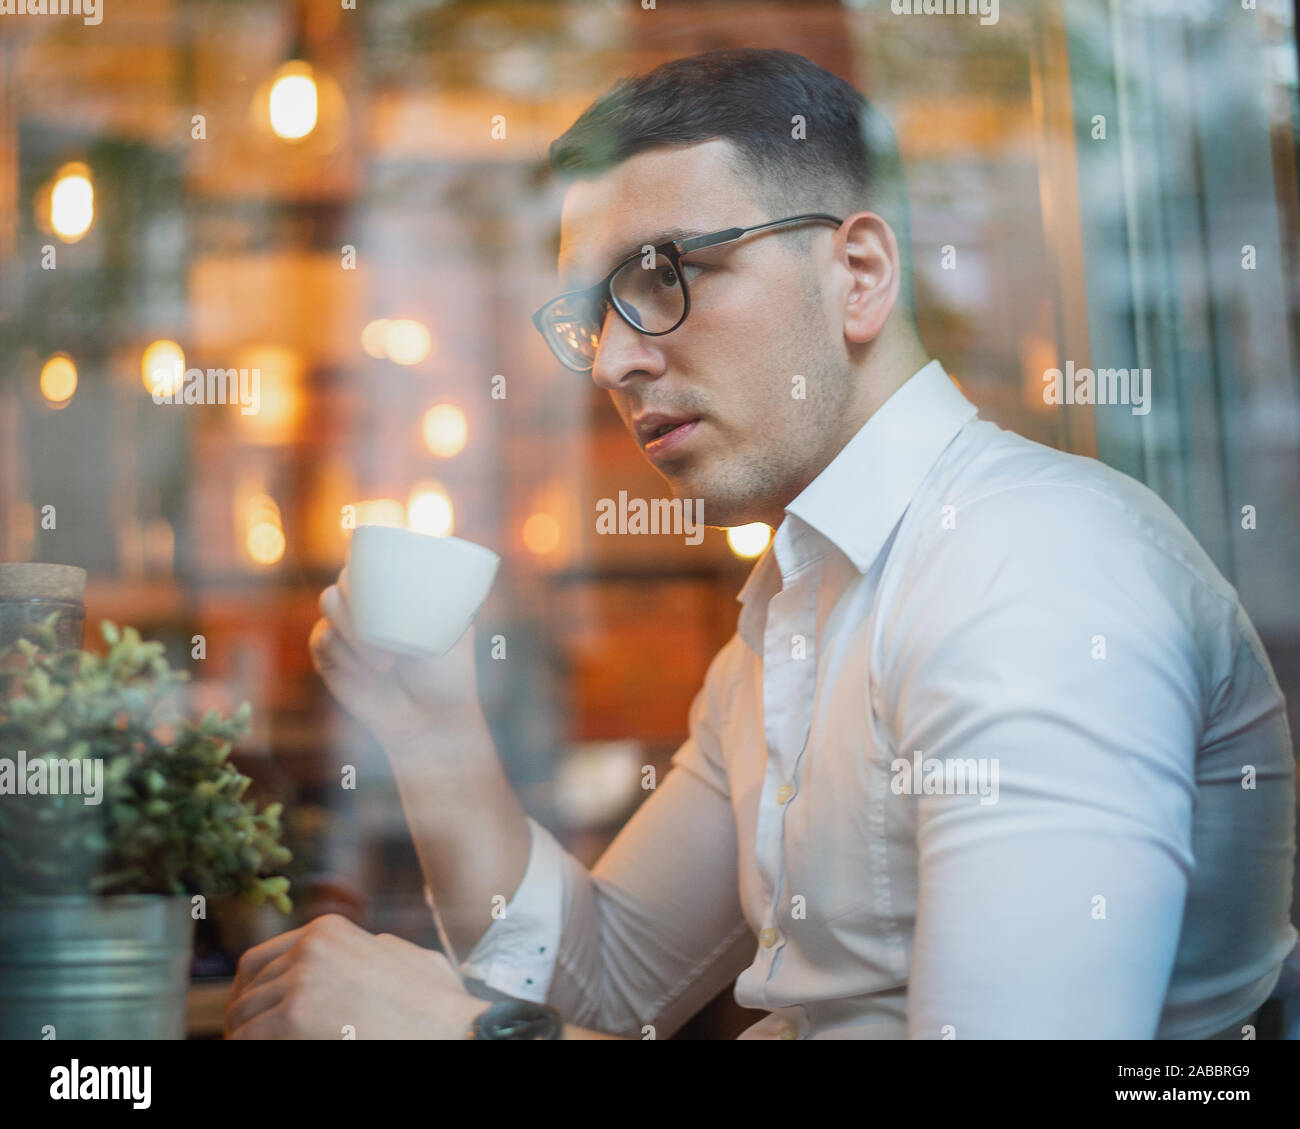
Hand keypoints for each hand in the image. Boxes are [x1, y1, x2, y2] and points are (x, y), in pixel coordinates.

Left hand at [224, 913, 487, 1039]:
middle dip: (244, 1019)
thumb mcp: (410, 959)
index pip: (258, 961)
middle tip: (251, 1041)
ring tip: (263, 1049)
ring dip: (247, 1038)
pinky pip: (247, 1040)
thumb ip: (378, 950)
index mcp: (329, 930)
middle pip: (245, 989)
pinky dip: (249, 1050)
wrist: (451, 1032)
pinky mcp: (294, 1016)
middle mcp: (309, 946)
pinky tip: (274, 1055)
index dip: (248, 994)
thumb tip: (369, 951)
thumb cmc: (439, 1009)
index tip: (249, 1019)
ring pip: (241, 1017)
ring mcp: (300, 979)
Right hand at [309, 565, 480, 753]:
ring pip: (330, 600)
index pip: (377, 552)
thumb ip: (440, 599)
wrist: (428, 721)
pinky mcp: (328, 648)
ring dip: (354, 633)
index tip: (389, 584)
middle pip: (349, 573)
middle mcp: (371, 597)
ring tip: (385, 664)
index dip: (372, 555)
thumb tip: (433, 566)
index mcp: (401, 584)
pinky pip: (322, 636)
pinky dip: (344, 655)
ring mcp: (347, 620)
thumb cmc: (449, 674)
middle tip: (391, 647)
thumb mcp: (454, 632)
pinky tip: (368, 674)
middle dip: (363, 604)